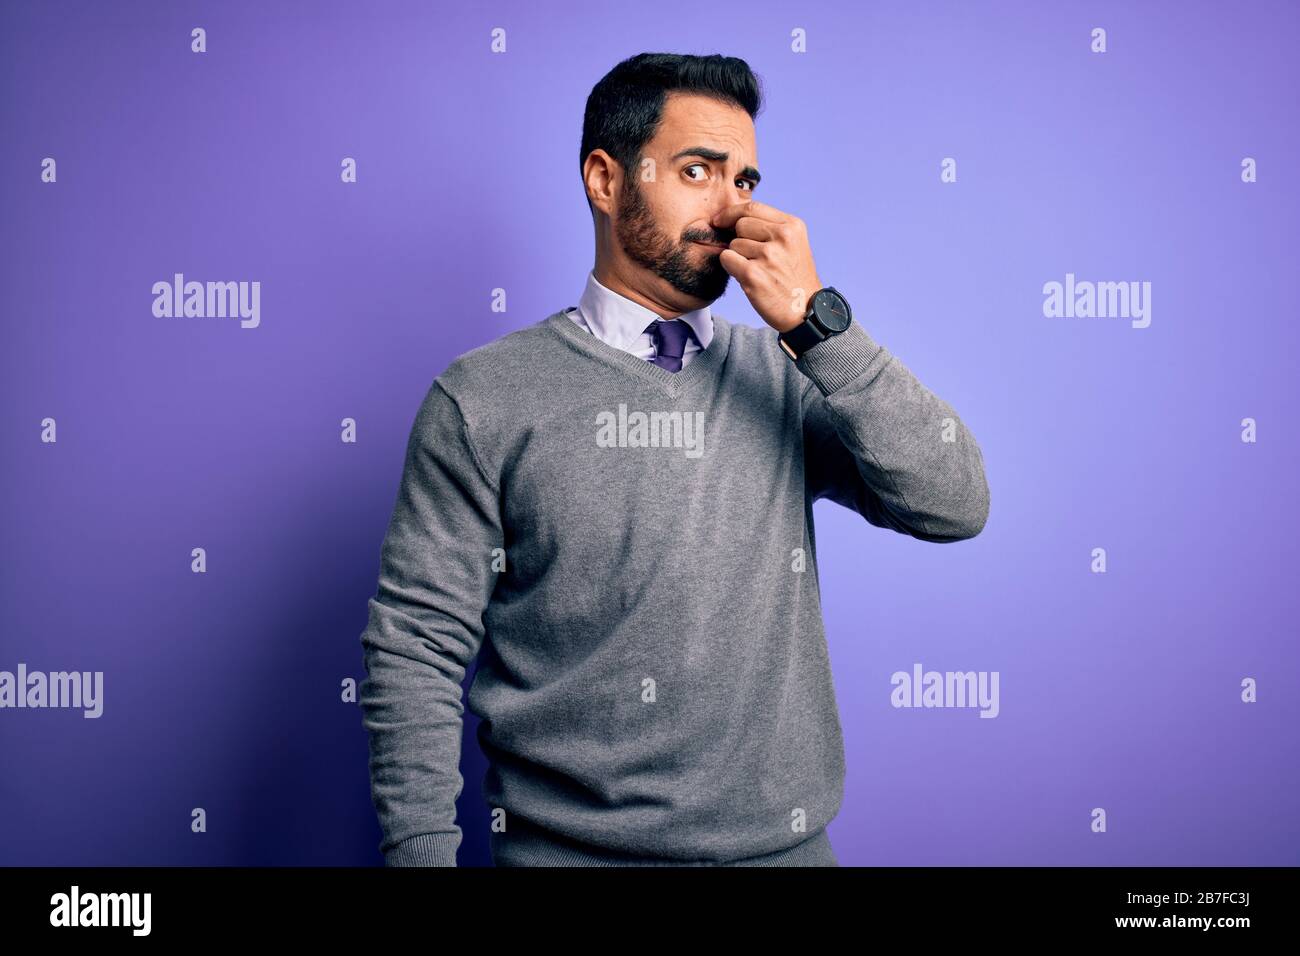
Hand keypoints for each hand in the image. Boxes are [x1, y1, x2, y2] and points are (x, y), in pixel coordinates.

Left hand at [711, 200, 822, 332]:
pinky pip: (727, 259)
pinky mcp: (753, 274)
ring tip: (758, 270)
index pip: (753, 207)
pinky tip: (748, 278)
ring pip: (733, 244)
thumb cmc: (794, 278)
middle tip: (754, 257)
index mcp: (792, 226)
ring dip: (738, 257)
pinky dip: (731, 268)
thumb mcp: (794, 244)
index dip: (732, 212)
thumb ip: (770, 227)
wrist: (804, 311)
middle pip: (740, 224)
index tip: (720, 220)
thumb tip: (733, 215)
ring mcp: (768, 255)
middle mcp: (782, 237)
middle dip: (740, 239)